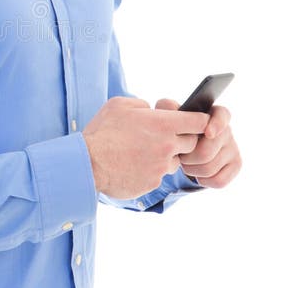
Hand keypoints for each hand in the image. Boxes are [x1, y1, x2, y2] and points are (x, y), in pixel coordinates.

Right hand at [82, 96, 209, 199]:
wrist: (87, 163)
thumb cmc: (102, 131)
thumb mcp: (120, 105)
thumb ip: (143, 105)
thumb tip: (151, 110)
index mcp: (163, 124)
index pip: (199, 121)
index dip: (200, 120)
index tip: (195, 121)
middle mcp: (167, 146)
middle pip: (192, 143)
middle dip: (183, 139)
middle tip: (165, 136)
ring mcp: (161, 167)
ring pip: (176, 161)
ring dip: (166, 156)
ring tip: (143, 152)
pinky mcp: (153, 183)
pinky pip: (159, 175)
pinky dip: (150, 170)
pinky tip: (133, 165)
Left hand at [155, 99, 241, 187]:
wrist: (186, 150)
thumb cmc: (178, 130)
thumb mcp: (170, 117)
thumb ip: (167, 108)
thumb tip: (170, 107)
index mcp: (213, 114)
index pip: (222, 116)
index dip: (217, 124)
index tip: (207, 133)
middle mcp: (227, 130)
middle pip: (206, 151)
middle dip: (187, 158)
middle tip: (179, 156)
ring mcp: (234, 147)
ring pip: (210, 168)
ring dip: (192, 170)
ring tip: (185, 163)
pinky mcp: (236, 164)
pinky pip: (219, 180)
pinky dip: (204, 180)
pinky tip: (197, 174)